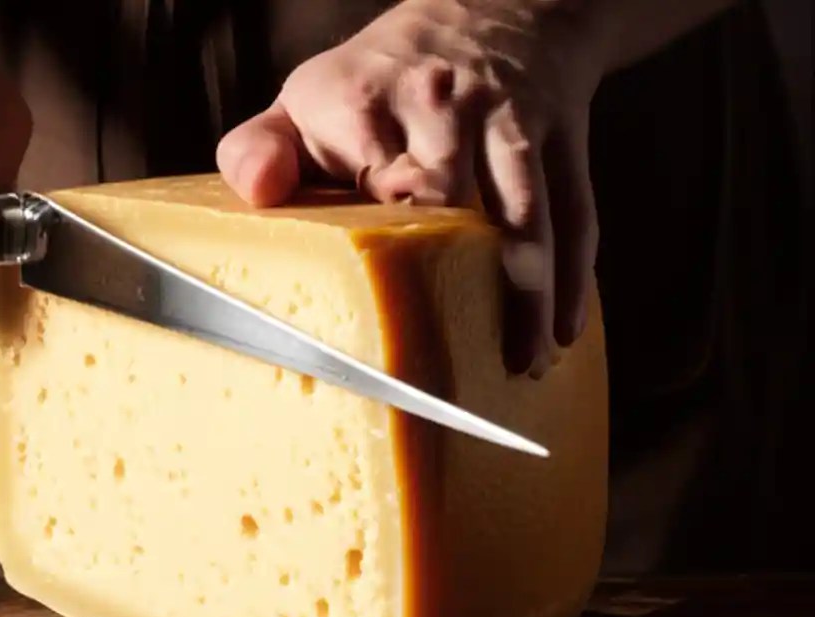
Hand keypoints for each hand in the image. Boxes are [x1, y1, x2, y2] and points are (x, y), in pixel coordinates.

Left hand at [216, 0, 602, 375]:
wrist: (486, 9)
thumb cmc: (374, 85)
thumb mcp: (301, 101)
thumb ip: (258, 150)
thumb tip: (259, 193)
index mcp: (362, 102)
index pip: (367, 180)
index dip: (378, 247)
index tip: (373, 310)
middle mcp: (438, 103)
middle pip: (447, 201)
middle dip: (450, 279)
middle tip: (442, 365)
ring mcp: (506, 118)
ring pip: (523, 215)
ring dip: (526, 295)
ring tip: (519, 365)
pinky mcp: (559, 135)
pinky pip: (573, 210)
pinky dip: (573, 277)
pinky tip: (561, 332)